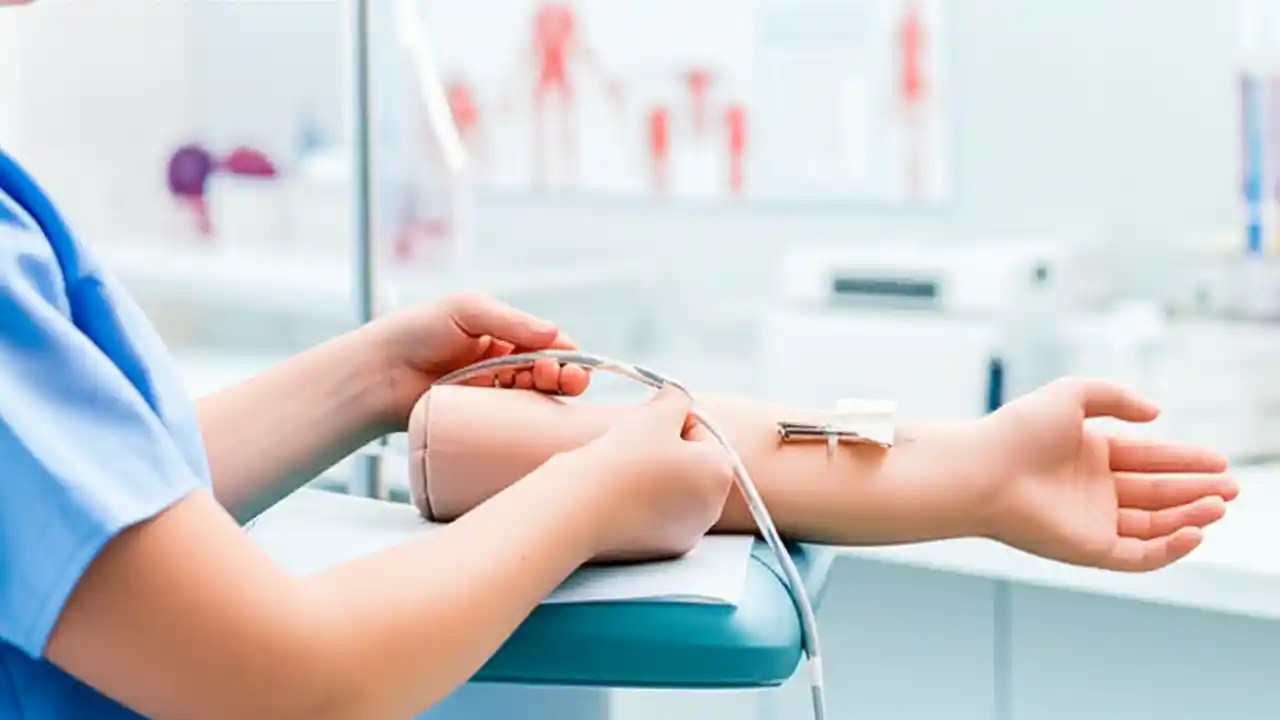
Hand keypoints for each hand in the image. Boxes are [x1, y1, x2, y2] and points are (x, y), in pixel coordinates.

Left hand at [368, 292, 590, 426]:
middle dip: (567, 373)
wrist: (378, 373)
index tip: (570, 358)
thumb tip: (556, 333)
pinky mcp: (482, 415)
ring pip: (537, 393)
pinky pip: (515, 416)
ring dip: (553, 391)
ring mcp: (493, 389)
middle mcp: (501, 359)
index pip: (546, 340)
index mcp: (500, 330)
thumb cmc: (416, 331)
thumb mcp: (467, 310)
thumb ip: (512, 321)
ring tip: (553, 386)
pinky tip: (538, 412)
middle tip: (569, 379)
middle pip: (548, 368)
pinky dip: (532, 414)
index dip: (565, 349)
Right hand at [546, 386, 734, 561]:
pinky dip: (644, 503)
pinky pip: (659, 515)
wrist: (579, 509)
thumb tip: (678, 399)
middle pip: (692, 464)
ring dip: (655, 477)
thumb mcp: (656, 413)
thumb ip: (677, 399)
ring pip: (675, 490)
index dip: (671, 423)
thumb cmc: (622, 459)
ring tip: (624, 473)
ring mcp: (688, 532)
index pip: (701, 432)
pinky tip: (620, 497)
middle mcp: (713, 508)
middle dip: (667, 451)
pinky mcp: (663, 549)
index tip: (645, 429)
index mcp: (719, 473)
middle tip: (633, 448)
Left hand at [978, 378, 1236, 571]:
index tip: (1220, 459)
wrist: (983, 470)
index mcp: (1089, 455)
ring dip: (1190, 516)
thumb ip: (1115, 396)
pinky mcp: (1087, 549)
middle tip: (1233, 487)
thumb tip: (1156, 414)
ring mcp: (1091, 521)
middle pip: (1157, 493)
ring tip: (1220, 503)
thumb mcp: (1071, 394)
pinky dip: (1169, 548)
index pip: (1148, 459)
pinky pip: (1138, 555)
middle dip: (1197, 490)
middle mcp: (1092, 490)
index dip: (1185, 461)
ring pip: (1153, 524)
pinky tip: (1194, 531)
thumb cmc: (1018, 430)